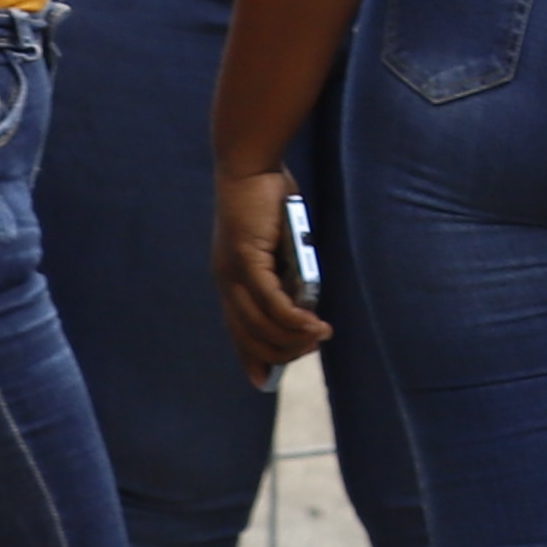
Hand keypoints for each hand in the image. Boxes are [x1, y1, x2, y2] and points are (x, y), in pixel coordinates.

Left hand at [211, 163, 332, 381]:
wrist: (250, 165)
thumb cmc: (268, 199)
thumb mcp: (281, 244)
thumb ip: (288, 273)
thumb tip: (305, 306)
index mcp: (230, 279)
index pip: (236, 330)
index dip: (250, 357)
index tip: (264, 380)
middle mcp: (226, 282)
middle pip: (248, 335)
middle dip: (282, 351)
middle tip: (313, 346)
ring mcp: (233, 273)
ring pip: (260, 324)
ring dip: (292, 337)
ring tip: (321, 336)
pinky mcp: (246, 260)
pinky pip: (269, 301)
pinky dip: (291, 318)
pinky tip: (312, 324)